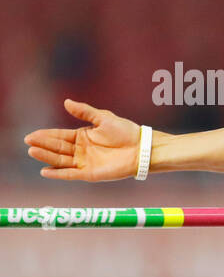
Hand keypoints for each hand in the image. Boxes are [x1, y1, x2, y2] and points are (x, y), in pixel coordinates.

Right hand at [25, 99, 143, 181]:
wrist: (142, 148)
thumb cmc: (126, 132)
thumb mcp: (103, 118)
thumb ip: (85, 112)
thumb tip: (66, 102)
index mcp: (83, 136)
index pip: (60, 136)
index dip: (46, 135)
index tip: (31, 135)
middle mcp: (81, 150)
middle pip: (58, 148)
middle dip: (43, 145)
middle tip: (28, 142)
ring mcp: (85, 162)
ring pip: (61, 160)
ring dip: (47, 157)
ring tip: (32, 152)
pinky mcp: (90, 174)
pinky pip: (71, 174)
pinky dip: (58, 174)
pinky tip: (44, 171)